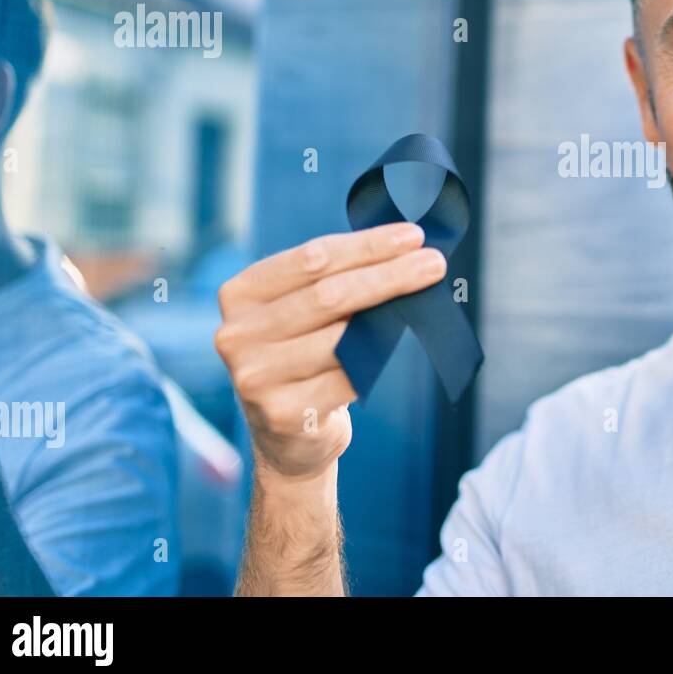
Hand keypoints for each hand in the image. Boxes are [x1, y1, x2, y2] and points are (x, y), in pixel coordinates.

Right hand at [214, 222, 445, 480]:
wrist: (288, 437)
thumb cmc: (305, 355)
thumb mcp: (305, 312)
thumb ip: (337, 282)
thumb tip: (406, 253)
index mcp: (240, 294)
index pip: (312, 258)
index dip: (367, 245)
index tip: (414, 236)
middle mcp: (237, 334)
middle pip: (329, 295)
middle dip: (389, 275)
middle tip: (435, 263)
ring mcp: (255, 377)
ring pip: (341, 339)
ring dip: (391, 317)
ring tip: (426, 301)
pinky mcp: (283, 414)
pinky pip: (348, 378)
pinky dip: (376, 362)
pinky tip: (395, 349)